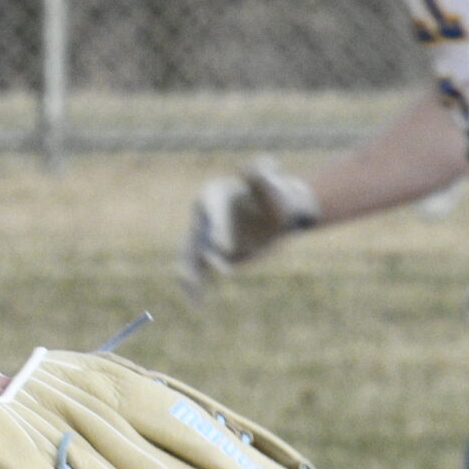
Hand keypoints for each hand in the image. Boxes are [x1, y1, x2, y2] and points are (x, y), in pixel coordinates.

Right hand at [180, 159, 318, 300]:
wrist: (278, 214)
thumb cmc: (275, 198)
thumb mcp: (272, 187)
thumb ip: (262, 176)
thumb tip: (256, 164)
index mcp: (214, 194)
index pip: (213, 210)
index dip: (219, 227)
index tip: (227, 246)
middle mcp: (204, 216)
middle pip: (196, 234)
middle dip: (202, 251)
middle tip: (212, 265)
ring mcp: (205, 237)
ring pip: (190, 256)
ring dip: (192, 275)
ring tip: (194, 293)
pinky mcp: (210, 255)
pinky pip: (198, 270)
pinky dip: (196, 288)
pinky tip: (198, 305)